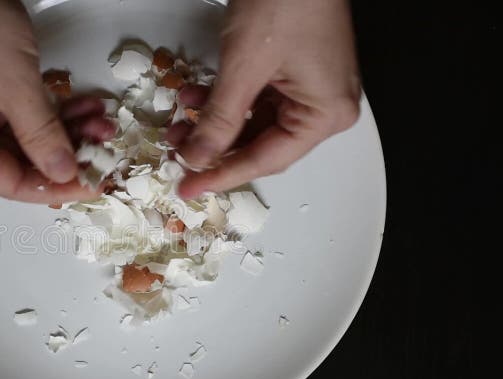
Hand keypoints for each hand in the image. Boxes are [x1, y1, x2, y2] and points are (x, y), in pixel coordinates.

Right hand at [0, 0, 106, 202]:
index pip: (9, 183)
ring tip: (101, 124)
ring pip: (27, 137)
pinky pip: (23, 113)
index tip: (92, 184)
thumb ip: (42, 134)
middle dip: (66, 155)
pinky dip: (53, 111)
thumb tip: (64, 171)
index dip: (55, 188)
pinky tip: (84, 107)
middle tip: (104, 153)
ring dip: (66, 131)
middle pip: (19, 162)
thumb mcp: (14, 85)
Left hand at [169, 0, 361, 198]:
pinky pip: (254, 99)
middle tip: (176, 155)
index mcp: (326, 113)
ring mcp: (308, 88)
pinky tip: (195, 98)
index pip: (267, 160)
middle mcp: (324, 106)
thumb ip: (219, 120)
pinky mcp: (291, 71)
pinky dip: (223, 102)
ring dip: (213, 124)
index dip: (222, 176)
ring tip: (178, 125)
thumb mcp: (243, 67)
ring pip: (252, 123)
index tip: (190, 188)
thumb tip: (198, 157)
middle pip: (260, 144)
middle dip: (213, 148)